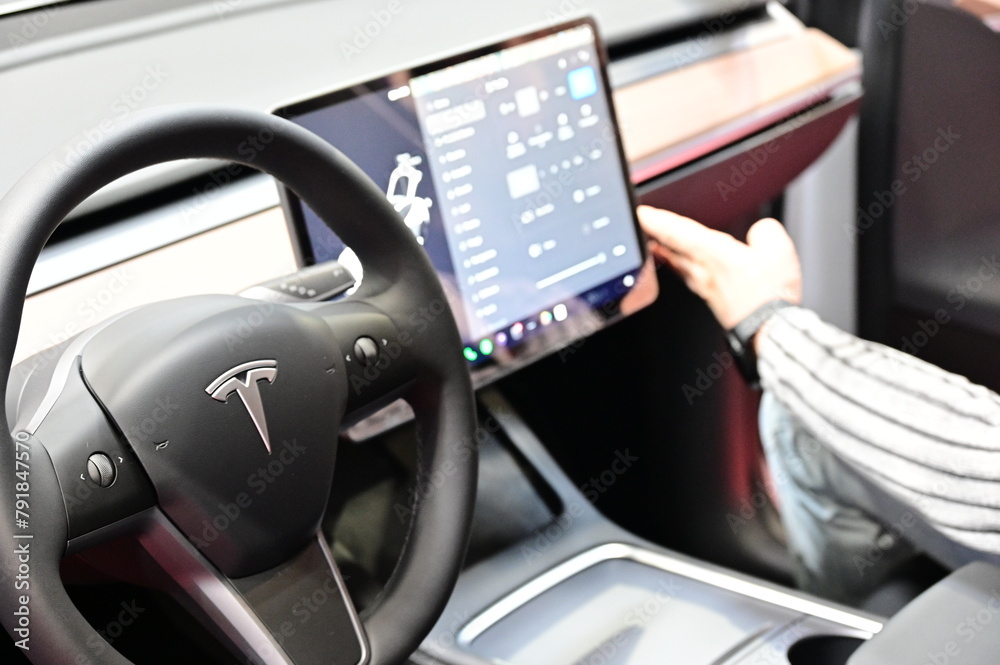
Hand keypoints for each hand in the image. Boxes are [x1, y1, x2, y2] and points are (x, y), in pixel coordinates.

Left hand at [637, 205, 801, 329]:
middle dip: (654, 234)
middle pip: (670, 247)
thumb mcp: (778, 249)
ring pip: (677, 264)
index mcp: (712, 254)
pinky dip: (680, 268)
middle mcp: (702, 270)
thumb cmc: (769, 295)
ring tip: (654, 244)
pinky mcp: (712, 300)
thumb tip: (759, 231)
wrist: (768, 330)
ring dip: (663, 252)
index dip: (657, 220)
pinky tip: (682, 269)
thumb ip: (765, 232)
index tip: (641, 213)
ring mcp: (704, 287)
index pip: (677, 231)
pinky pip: (689, 277)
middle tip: (640, 224)